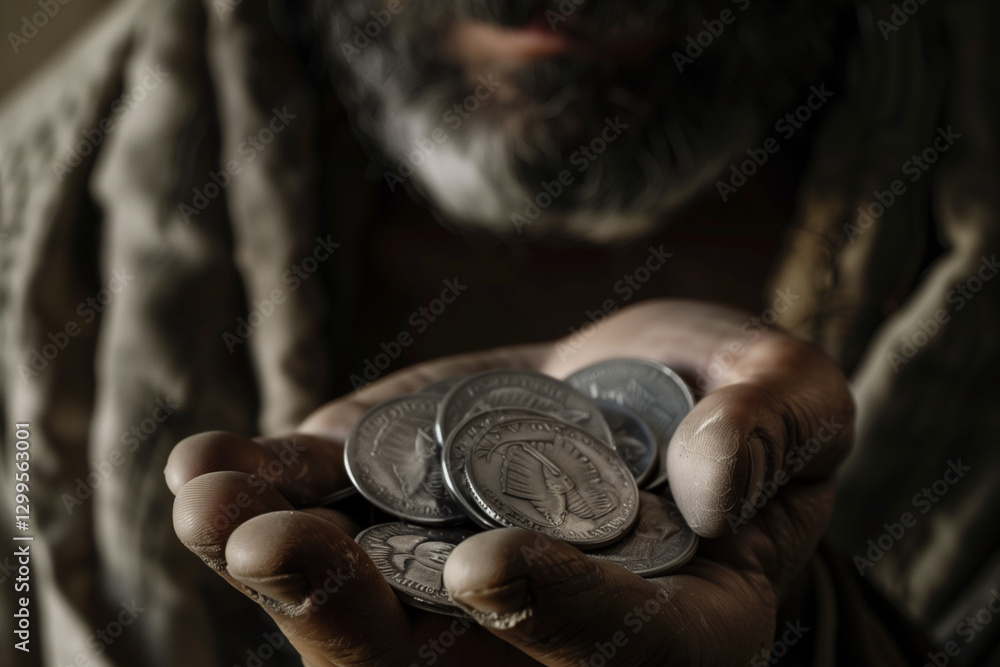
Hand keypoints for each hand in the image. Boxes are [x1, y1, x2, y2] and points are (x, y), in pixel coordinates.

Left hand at [166, 299, 852, 665]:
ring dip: (271, 562)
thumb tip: (712, 478)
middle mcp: (541, 625)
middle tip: (272, 547)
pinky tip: (207, 466)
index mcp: (670, 621)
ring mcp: (451, 570)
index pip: (616, 648)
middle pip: (439, 663)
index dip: (556, 616)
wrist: (647, 387)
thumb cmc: (733, 397)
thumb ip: (769, 430)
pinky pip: (326, 523)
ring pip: (353, 606)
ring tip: (208, 501)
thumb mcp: (787, 393)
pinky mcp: (396, 509)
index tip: (487, 564)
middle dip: (347, 614)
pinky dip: (263, 497)